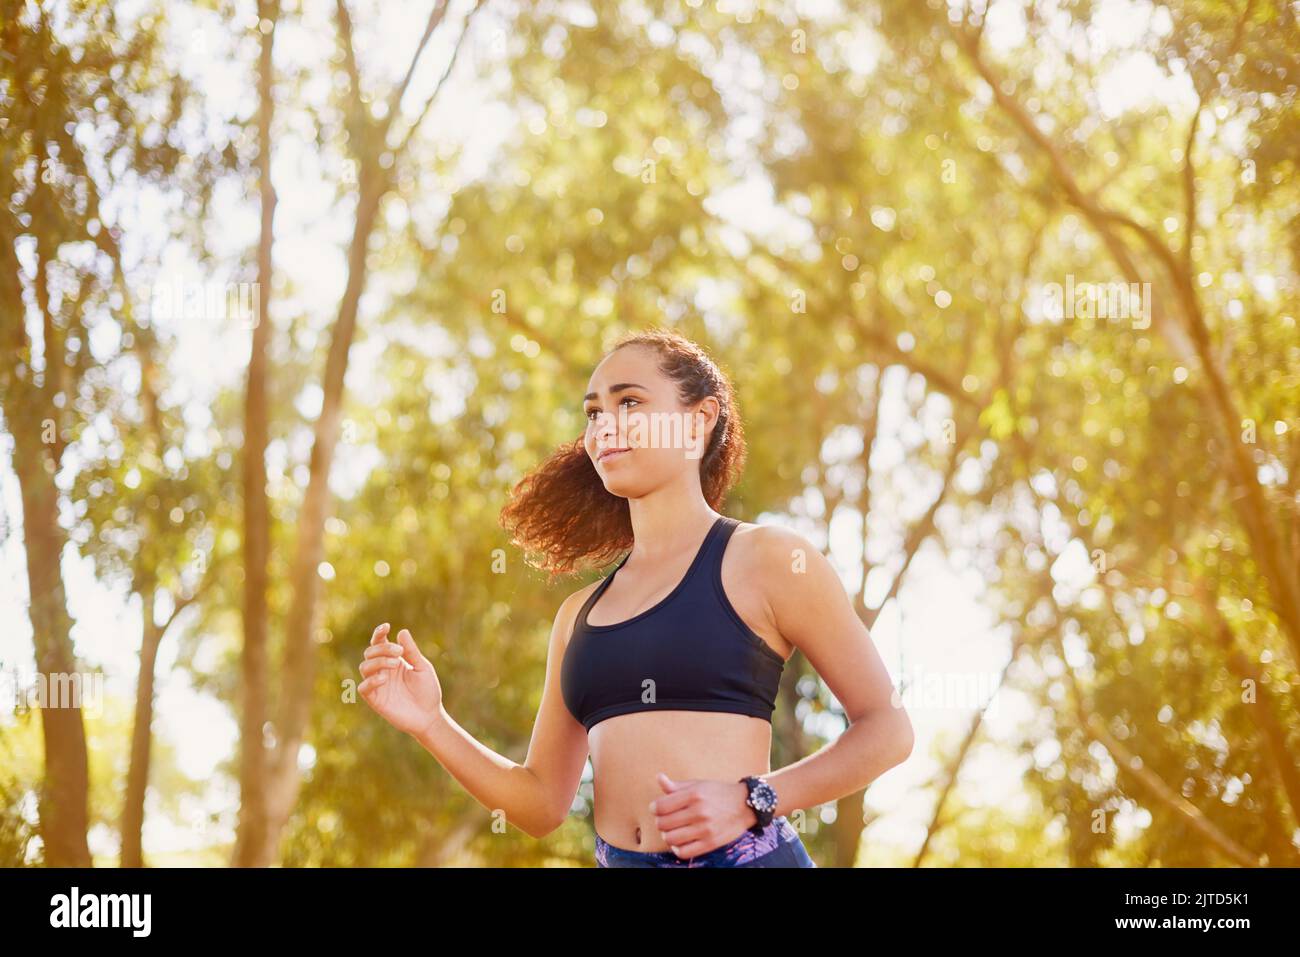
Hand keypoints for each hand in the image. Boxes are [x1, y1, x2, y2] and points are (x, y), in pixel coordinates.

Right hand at [358, 622, 442, 736]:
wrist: (429, 716)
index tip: (386, 627)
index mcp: (393, 660)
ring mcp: (377, 685)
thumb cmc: (427, 690)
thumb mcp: (422, 667)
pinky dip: (371, 681)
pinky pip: (363, 688)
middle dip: (382, 649)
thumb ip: (411, 651)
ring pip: (364, 667)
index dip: (379, 633)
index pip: (379, 643)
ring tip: (395, 664)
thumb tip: (401, 631)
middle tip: (399, 653)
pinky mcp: (375, 700)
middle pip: (370, 652)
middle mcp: (382, 670)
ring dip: (378, 661)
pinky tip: (384, 679)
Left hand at [648, 772, 755, 858]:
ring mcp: (705, 829)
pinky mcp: (711, 843)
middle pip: (663, 823)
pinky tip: (679, 842)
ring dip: (667, 835)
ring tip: (671, 830)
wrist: (746, 805)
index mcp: (694, 794)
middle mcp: (699, 812)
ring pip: (671, 839)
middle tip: (664, 819)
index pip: (661, 806)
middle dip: (659, 821)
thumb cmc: (719, 793)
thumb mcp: (699, 784)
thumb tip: (659, 778)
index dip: (654, 808)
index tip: (656, 808)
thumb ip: (677, 786)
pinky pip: (685, 852)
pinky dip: (677, 849)